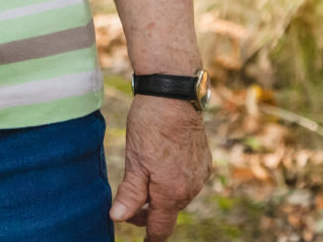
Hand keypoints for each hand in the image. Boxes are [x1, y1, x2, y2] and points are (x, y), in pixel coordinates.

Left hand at [109, 94, 210, 238]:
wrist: (173, 95)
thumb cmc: (150, 126)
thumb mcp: (134, 160)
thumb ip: (130, 194)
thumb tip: (118, 219)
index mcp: (171, 192)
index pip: (161, 227)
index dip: (150, 237)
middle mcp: (190, 188)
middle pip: (168, 212)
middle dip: (149, 212)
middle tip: (128, 202)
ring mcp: (200, 175)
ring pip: (178, 197)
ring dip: (162, 195)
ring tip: (143, 177)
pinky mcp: (204, 162)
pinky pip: (188, 181)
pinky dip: (173, 181)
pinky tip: (161, 166)